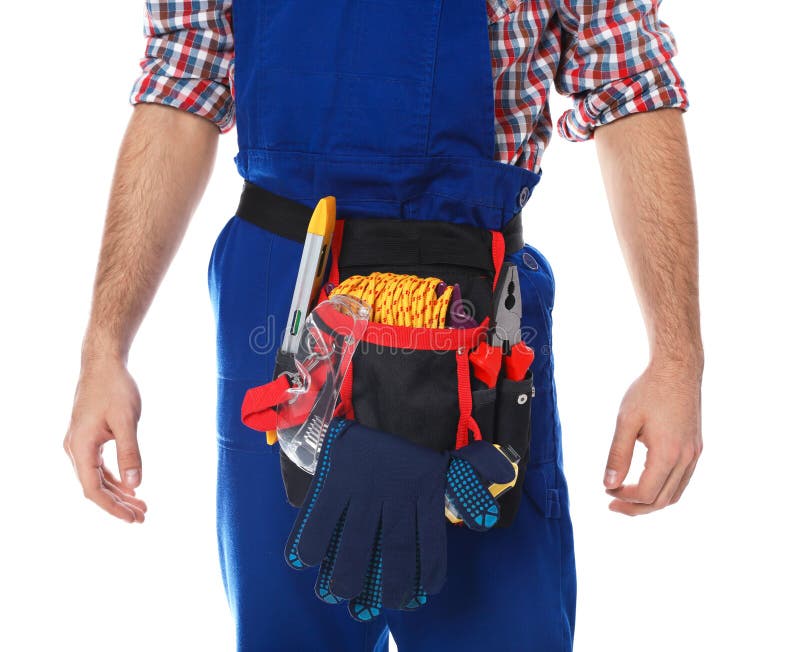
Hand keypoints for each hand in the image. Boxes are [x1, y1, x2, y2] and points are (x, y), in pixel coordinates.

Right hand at [63, 357, 146, 522]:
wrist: (103, 363)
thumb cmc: (115, 388)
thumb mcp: (127, 421)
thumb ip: (130, 453)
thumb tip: (136, 485)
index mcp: (80, 447)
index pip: (93, 489)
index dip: (113, 507)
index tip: (133, 518)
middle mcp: (75, 448)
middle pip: (95, 487)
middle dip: (118, 504)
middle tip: (143, 516)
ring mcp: (80, 442)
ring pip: (97, 477)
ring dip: (118, 492)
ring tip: (141, 505)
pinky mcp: (88, 436)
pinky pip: (99, 465)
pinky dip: (115, 477)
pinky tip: (131, 486)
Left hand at [604, 360, 702, 515]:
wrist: (677, 369)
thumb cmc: (648, 391)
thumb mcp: (626, 421)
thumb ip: (618, 455)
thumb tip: (608, 484)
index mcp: (668, 453)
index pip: (646, 492)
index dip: (624, 497)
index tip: (606, 489)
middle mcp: (686, 458)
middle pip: (662, 500)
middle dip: (636, 507)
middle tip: (612, 504)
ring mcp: (694, 454)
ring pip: (675, 494)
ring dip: (651, 501)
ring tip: (627, 499)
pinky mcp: (696, 448)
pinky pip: (682, 480)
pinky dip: (664, 489)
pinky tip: (645, 483)